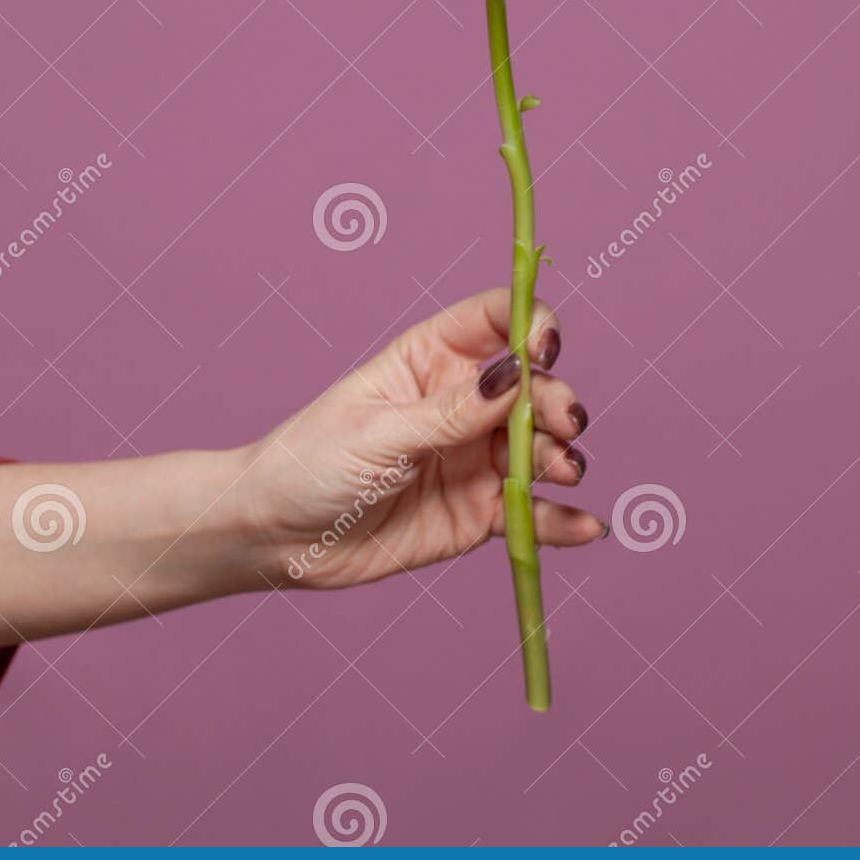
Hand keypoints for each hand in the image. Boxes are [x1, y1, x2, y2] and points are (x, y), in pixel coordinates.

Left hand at [237, 288, 603, 588]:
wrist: (274, 539)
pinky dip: (563, 520)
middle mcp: (462, 402)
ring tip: (565, 474)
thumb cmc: (309, 464)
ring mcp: (473, 458)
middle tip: (564, 427)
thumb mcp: (376, 433)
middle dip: (556, 401)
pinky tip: (586, 526)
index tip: (545, 349)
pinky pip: (530, 513)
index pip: (496, 320)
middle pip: (532, 386)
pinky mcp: (477, 513)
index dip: (532, 324)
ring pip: (540, 448)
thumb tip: (515, 376)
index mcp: (431, 358)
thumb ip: (449, 413)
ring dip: (563, 457)